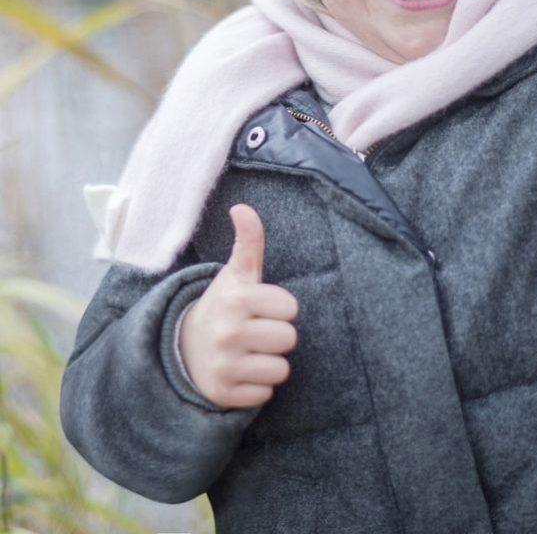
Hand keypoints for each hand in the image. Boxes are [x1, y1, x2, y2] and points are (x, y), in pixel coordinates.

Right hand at [179, 204, 298, 408]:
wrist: (182, 348)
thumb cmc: (223, 306)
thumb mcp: (237, 274)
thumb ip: (248, 241)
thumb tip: (242, 207)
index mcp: (237, 300)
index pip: (291, 309)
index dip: (281, 309)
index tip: (262, 309)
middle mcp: (228, 332)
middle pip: (289, 339)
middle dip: (277, 337)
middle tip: (256, 332)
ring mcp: (224, 365)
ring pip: (281, 369)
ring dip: (270, 363)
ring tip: (250, 352)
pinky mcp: (222, 394)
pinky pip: (265, 393)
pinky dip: (257, 386)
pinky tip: (240, 372)